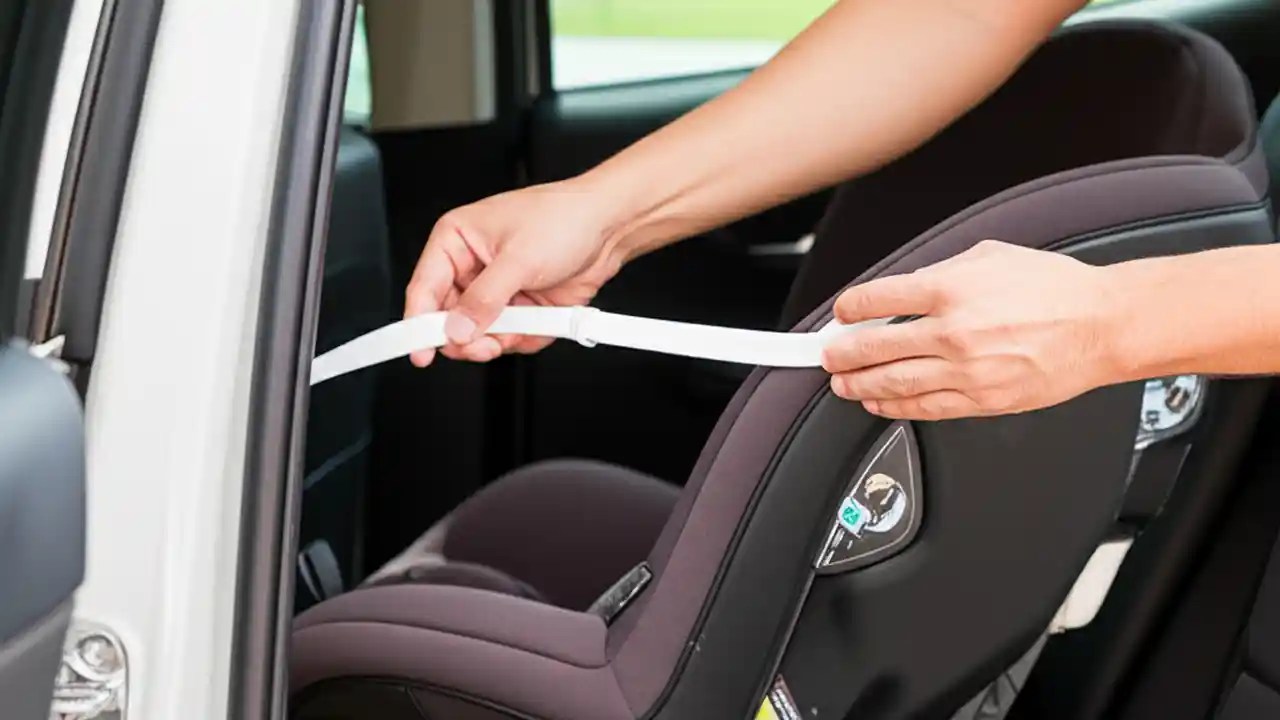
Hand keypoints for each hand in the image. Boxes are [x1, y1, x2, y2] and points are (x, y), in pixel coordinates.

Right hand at [404, 179, 627, 365]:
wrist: (609, 227)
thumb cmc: (563, 218)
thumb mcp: (518, 258)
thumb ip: (484, 299)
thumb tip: (458, 329)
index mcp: (456, 240)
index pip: (424, 289)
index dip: (419, 324)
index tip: (421, 353)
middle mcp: (472, 266)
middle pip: (448, 319)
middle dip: (466, 338)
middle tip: (481, 346)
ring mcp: (497, 290)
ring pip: (479, 334)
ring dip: (497, 340)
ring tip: (516, 332)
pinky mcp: (520, 308)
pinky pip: (510, 338)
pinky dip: (524, 339)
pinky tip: (539, 323)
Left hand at [821, 240, 1123, 419]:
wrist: (1100, 326)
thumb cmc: (1053, 288)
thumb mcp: (989, 256)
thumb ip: (939, 273)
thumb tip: (901, 290)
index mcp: (951, 290)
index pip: (878, 300)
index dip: (849, 308)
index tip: (840, 314)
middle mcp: (953, 332)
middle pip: (875, 347)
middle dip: (841, 354)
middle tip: (826, 356)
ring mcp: (966, 371)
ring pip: (893, 383)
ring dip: (858, 384)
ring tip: (841, 382)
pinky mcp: (981, 400)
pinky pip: (925, 407)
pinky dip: (893, 406)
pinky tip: (878, 401)